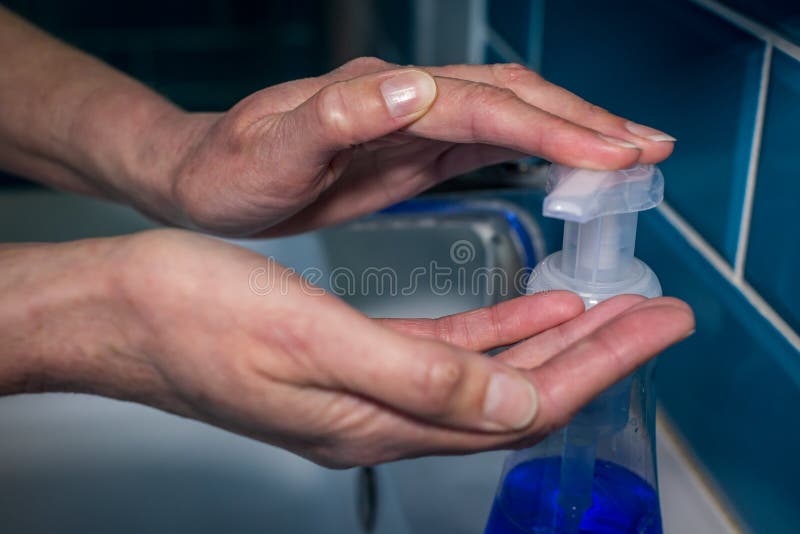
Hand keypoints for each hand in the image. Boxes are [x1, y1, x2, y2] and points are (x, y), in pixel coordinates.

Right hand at [33, 229, 689, 467]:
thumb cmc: (193, 316)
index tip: (654, 330)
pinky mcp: (353, 359)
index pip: (518, 406)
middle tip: (657, 316)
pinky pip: (447, 352)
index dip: (596, 368)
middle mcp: (380, 415)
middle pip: (517, 394)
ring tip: (610, 310)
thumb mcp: (310, 338)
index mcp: (374, 420)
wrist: (120, 308)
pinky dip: (498, 333)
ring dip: (554, 342)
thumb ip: (418, 375)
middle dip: (596, 354)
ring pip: (491, 373)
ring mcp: (367, 391)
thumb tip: (514, 399)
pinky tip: (526, 311)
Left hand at [160, 58, 675, 235]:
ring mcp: (413, 121)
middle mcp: (405, 98)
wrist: (204, 174)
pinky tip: (566, 162)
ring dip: (575, 130)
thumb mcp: (268, 150)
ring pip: (511, 113)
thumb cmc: (229, 167)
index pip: (484, 105)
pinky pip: (488, 140)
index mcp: (379, 95)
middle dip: (587, 121)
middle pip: (513, 97)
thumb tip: (411, 89)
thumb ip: (336, 118)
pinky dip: (537, 147)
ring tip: (633, 151)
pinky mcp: (413, 146)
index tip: (614, 154)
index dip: (553, 128)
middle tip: (653, 148)